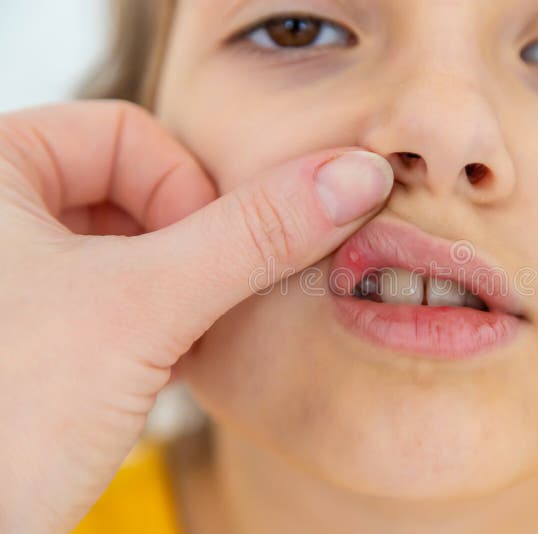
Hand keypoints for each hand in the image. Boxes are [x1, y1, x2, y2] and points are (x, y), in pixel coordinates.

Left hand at [0, 100, 392, 533]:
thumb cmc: (0, 422)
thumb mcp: (141, 308)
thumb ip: (253, 235)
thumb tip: (352, 177)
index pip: (125, 132)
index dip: (184, 192)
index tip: (198, 265)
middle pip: (131, 189)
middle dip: (183, 253)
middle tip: (191, 309)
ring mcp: (10, 278)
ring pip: (129, 249)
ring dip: (174, 295)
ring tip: (173, 343)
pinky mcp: (30, 334)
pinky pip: (113, 299)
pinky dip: (152, 326)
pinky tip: (159, 367)